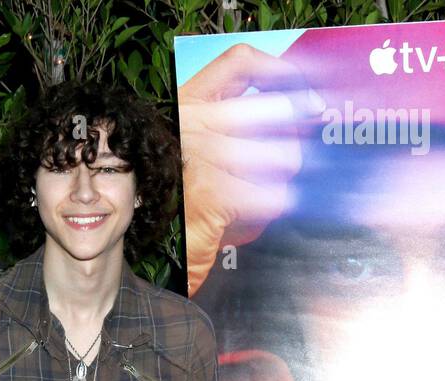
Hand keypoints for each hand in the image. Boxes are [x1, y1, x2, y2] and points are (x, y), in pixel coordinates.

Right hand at [179, 42, 325, 296]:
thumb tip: (294, 128)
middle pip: (278, 113)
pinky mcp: (214, 193)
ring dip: (277, 188)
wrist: (141, 253)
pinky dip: (264, 216)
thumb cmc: (173, 208)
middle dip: (291, 148)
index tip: (304, 96)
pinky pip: (274, 197)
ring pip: (284, 158)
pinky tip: (237, 226)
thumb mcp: (196, 157)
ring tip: (247, 208)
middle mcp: (194, 122)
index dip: (280, 73)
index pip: (240, 64)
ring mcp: (204, 154)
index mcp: (186, 105)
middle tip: (279, 174)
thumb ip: (234, 135)